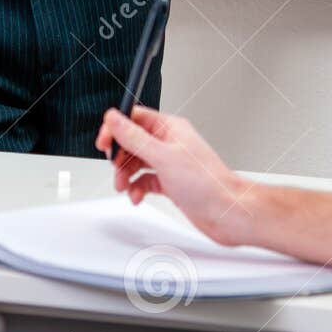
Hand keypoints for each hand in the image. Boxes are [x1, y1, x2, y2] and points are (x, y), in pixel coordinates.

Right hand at [95, 105, 251, 245]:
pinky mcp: (170, 182)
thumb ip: (135, 138)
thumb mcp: (163, 157)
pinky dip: (137, 188)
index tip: (104, 143)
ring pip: (137, 163)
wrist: (227, 213)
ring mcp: (170, 164)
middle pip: (133, 141)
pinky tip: (137, 196)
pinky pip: (145, 180)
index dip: (116, 128)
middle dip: (120, 156)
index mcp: (170, 128)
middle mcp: (169, 144)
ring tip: (124, 186)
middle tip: (116, 168)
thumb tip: (114, 118)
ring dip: (126, 174)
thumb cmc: (207, 183)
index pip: (135, 118)